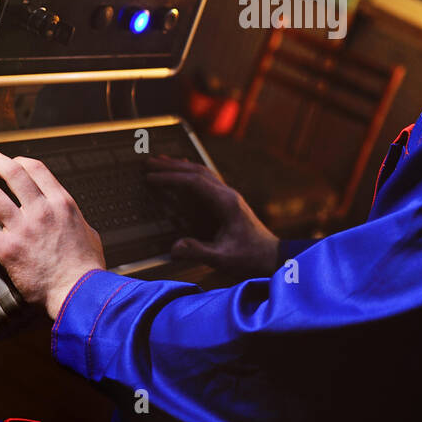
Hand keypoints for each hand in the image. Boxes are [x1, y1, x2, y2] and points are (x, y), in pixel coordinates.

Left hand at [0, 143, 105, 319]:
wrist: (79, 290)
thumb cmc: (86, 267)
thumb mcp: (89, 233)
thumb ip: (75, 221)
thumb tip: (72, 220)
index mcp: (62, 203)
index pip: (36, 170)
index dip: (19, 161)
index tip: (10, 161)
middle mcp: (41, 210)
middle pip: (12, 174)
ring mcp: (24, 228)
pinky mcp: (9, 249)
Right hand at [145, 155, 280, 277]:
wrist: (273, 258)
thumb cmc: (250, 259)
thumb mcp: (223, 259)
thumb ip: (198, 252)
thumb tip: (174, 248)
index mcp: (226, 203)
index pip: (194, 182)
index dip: (171, 178)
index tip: (150, 177)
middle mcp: (228, 195)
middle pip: (197, 172)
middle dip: (171, 166)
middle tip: (148, 162)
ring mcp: (230, 196)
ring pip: (203, 173)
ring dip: (181, 166)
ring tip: (161, 162)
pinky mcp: (229, 202)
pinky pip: (208, 180)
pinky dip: (191, 174)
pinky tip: (183, 174)